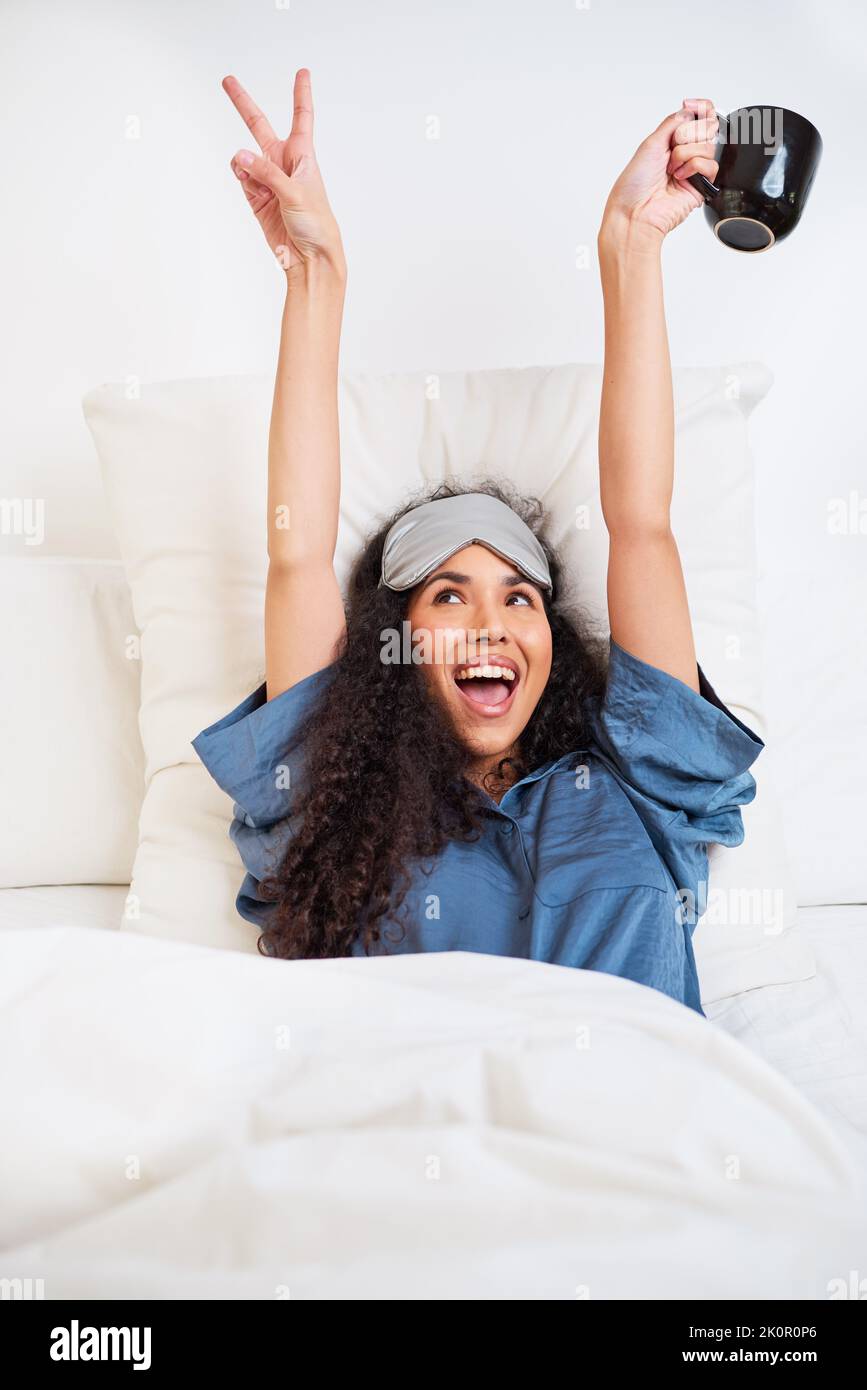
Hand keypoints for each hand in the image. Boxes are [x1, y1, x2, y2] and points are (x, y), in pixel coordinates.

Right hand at [224, 68, 345, 276]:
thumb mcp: (295, 192)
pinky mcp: (256, 198)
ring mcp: (267, 180)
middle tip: (226, 80)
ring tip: (256, 183)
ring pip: (244, 159)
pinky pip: (241, 179)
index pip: (301, 117)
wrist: (309, 258)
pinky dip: (243, 181)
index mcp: (302, 155)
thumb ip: (266, 172)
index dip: (301, 94)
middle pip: (258, 126)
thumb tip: (238, 156)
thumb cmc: (316, 224)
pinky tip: (252, 190)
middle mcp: (283, 163)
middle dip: (242, 104)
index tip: (303, 72)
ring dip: (244, 166)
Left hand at [601, 98, 719, 239]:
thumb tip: (690, 111)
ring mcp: (694, 170)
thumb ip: (673, 122)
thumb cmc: (635, 183)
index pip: (698, 117)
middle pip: (707, 127)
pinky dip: (694, 167)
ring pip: (709, 145)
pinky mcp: (702, 186)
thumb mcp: (651, 142)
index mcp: (673, 142)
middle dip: (687, 134)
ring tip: (671, 169)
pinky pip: (711, 165)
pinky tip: (680, 178)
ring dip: (685, 154)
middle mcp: (685, 154)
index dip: (700, 108)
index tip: (690, 105)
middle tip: (672, 149)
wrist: (635, 211)